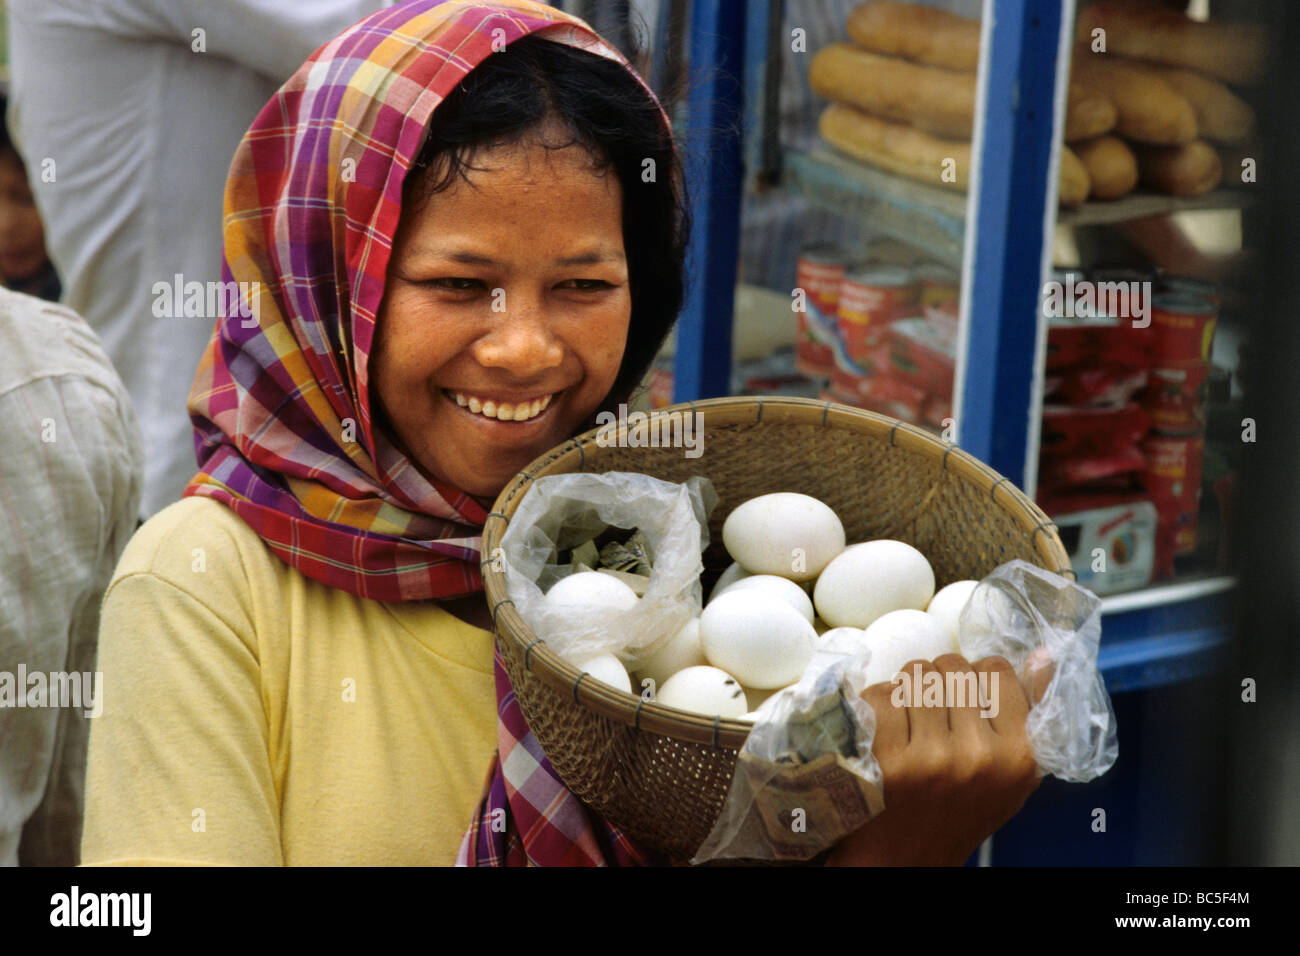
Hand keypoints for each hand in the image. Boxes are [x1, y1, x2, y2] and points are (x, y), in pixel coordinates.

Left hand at [826, 653, 1051, 865]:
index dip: (976, 676)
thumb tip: (1041, 654)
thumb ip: (1029, 713)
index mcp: (1018, 757)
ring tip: (907, 717)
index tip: (964, 697)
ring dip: (906, 688)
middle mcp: (978, 757)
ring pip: (914, 675)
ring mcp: (931, 759)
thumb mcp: (1010, 771)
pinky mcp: (887, 761)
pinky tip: (883, 729)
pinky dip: (876, 703)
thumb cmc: (961, 807)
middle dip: (938, 678)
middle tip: (930, 708)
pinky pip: (881, 696)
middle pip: (952, 667)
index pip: (997, 671)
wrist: (908, 857)